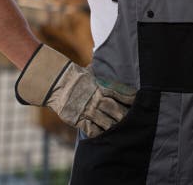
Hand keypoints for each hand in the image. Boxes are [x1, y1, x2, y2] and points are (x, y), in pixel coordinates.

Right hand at [15, 44, 135, 137]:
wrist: (56, 83)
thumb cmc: (73, 76)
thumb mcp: (88, 71)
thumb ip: (97, 71)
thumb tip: (100, 59)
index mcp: (99, 87)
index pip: (119, 93)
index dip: (128, 98)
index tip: (136, 100)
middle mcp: (95, 100)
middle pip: (115, 109)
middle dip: (123, 114)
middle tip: (130, 118)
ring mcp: (87, 110)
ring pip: (105, 121)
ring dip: (113, 125)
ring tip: (120, 129)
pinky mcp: (78, 120)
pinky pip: (91, 129)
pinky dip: (99, 132)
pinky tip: (104, 134)